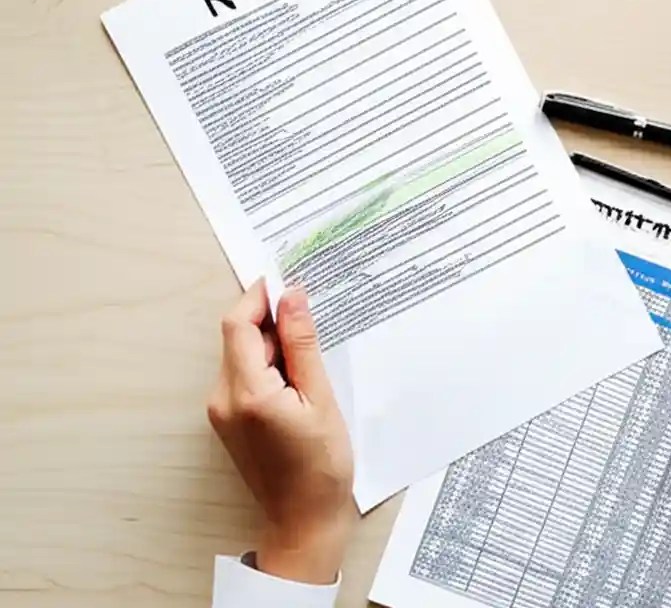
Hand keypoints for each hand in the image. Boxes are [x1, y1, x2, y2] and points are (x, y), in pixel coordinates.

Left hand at [206, 280, 356, 584]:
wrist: (304, 520)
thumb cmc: (321, 467)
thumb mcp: (321, 399)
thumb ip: (303, 345)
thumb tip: (292, 298)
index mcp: (247, 393)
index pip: (238, 325)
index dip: (259, 295)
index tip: (286, 278)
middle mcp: (223, 399)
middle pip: (237, 337)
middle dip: (270, 319)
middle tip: (310, 312)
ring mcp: (222, 411)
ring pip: (241, 356)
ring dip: (271, 343)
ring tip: (311, 354)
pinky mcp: (229, 420)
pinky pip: (244, 376)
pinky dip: (268, 365)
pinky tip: (298, 377)